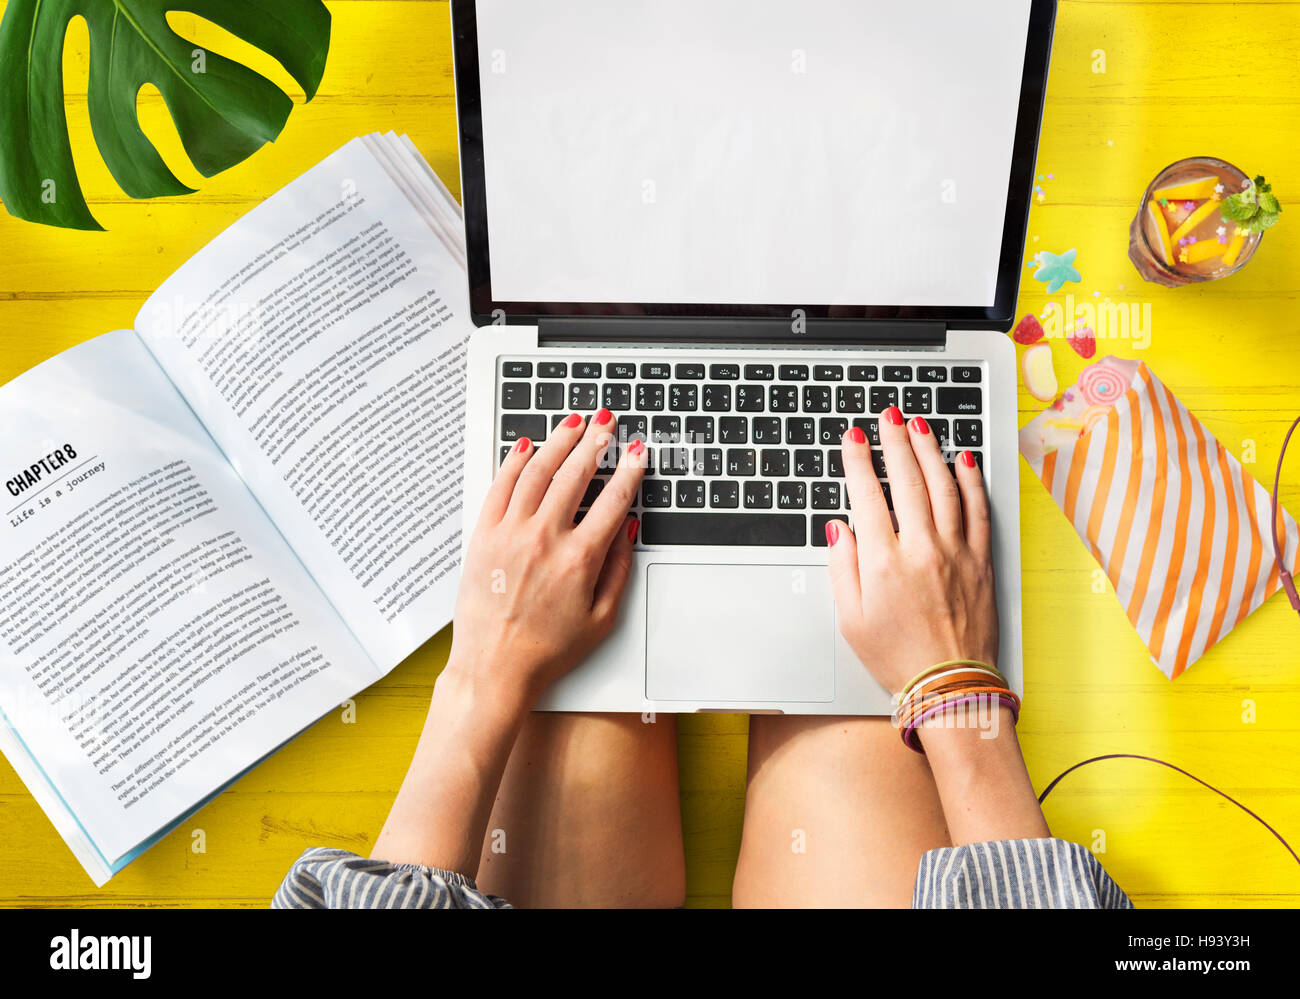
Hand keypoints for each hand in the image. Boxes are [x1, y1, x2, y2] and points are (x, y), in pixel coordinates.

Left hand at [446, 408, 646, 701]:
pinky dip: (514, 461)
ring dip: (558, 441)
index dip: (629, 470)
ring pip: (537, 471)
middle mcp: (544, 539)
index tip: (637, 451)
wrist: (494, 667)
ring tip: (573, 423)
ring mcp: (510, 534)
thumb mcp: (602, 618)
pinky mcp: (483, 536)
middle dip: (595, 442)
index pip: (613, 499)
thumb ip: (619, 569)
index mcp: (579, 559)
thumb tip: (628, 530)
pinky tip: (527, 446)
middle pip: (575, 474)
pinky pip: (500, 486)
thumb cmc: (547, 650)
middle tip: (605, 423)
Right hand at [825, 406, 996, 693]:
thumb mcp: (851, 620)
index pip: (868, 495)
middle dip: (895, 441)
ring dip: (931, 451)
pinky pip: (978, 511)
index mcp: (884, 563)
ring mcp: (956, 553)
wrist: (950, 687)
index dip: (857, 460)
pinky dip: (971, 481)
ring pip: (944, 487)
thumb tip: (840, 528)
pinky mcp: (980, 561)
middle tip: (889, 416)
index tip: (853, 437)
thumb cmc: (897, 658)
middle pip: (908, 481)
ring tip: (920, 426)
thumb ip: (843, 568)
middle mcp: (921, 550)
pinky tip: (963, 460)